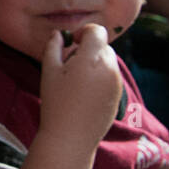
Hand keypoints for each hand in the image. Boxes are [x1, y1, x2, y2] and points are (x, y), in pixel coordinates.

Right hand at [38, 25, 122, 149]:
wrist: (71, 136)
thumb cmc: (56, 102)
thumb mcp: (48, 71)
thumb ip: (53, 47)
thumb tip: (58, 34)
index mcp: (92, 59)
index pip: (97, 31)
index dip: (83, 32)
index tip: (72, 42)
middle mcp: (109, 68)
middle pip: (103, 46)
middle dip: (88, 49)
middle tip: (69, 65)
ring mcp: (117, 83)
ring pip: (108, 61)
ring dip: (94, 63)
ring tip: (76, 81)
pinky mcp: (119, 95)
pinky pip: (111, 76)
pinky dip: (100, 77)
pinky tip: (84, 93)